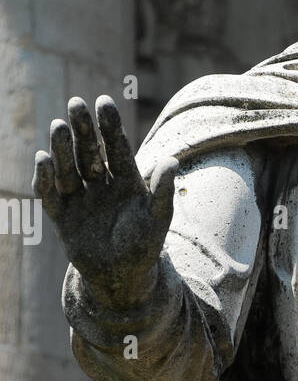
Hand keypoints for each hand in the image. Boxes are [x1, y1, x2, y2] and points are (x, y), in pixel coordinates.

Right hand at [33, 96, 177, 305]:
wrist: (123, 278)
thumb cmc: (144, 246)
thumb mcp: (158, 218)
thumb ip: (164, 191)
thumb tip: (172, 160)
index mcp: (125, 181)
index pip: (116, 148)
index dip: (110, 126)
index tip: (104, 102)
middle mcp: (101, 185)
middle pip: (89, 152)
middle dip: (83, 130)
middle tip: (76, 103)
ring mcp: (80, 200)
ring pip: (69, 169)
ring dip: (62, 148)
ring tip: (59, 126)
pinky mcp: (63, 217)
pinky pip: (51, 195)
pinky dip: (45, 179)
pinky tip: (42, 160)